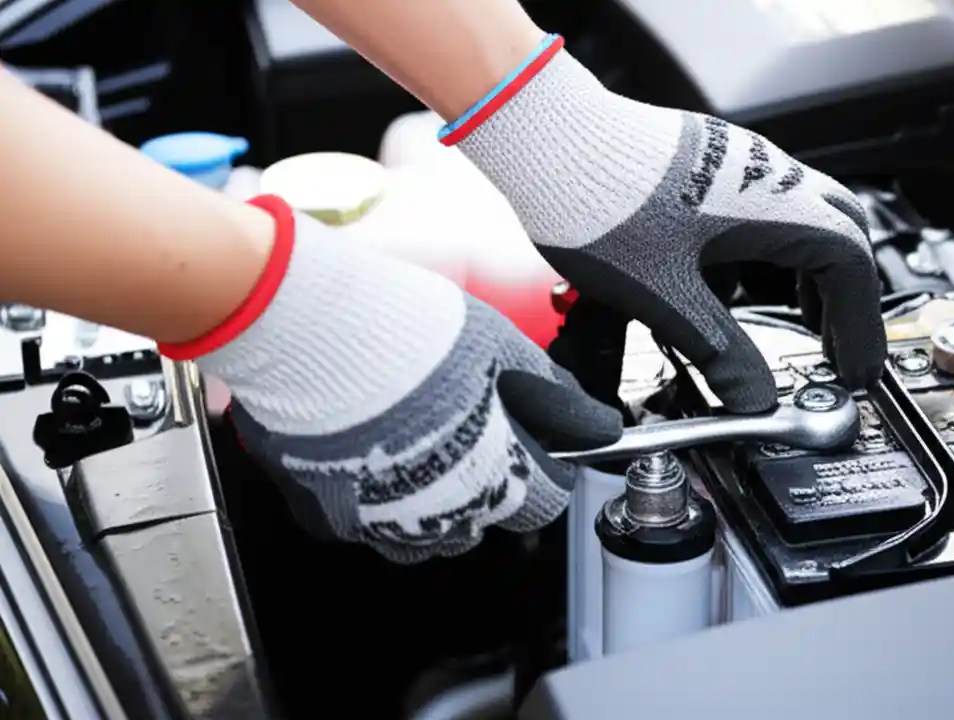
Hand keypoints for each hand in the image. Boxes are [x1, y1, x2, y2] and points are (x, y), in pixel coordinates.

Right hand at [165, 196, 621, 561]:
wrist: (304, 322)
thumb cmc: (405, 330)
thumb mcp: (497, 345)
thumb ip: (549, 394)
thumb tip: (596, 422)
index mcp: (489, 474)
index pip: (540, 505)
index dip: (540, 472)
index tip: (528, 448)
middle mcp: (437, 512)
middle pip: (478, 524)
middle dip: (479, 485)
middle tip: (460, 429)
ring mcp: (375, 519)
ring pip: (418, 538)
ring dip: (426, 502)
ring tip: (413, 443)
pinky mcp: (322, 511)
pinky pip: (358, 524)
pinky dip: (365, 498)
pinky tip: (363, 452)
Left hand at [451, 41, 884, 412]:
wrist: (543, 138)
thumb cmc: (601, 203)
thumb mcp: (666, 297)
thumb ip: (719, 351)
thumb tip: (753, 398)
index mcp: (775, 206)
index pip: (849, 266)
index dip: (858, 325)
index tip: (853, 370)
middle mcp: (767, 175)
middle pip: (839, 235)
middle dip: (842, 297)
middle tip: (831, 346)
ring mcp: (738, 163)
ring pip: (801, 217)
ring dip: (805, 271)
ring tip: (791, 320)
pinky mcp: (707, 162)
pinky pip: (760, 207)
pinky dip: (765, 251)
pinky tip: (728, 284)